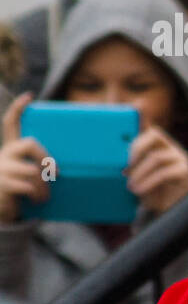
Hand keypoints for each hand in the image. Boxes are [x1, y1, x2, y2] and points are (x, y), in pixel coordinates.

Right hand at [0, 92, 53, 222]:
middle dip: (46, 157)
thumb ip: (39, 164)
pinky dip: (37, 194)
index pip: (10, 123)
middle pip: (30, 144)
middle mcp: (4, 154)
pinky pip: (27, 186)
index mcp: (12, 148)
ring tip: (45, 195)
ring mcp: (2, 168)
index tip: (29, 96)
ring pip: (32, 170)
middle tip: (57, 172)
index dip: (18, 108)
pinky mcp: (2, 184)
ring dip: (44, 185)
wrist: (2, 208)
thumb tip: (64, 165)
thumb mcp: (29, 174)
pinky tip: (37, 200)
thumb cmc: (22, 188)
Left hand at [127, 126, 187, 214]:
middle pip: (154, 134)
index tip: (122, 159)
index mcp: (161, 146)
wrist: (168, 211)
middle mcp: (172, 149)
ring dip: (139, 172)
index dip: (135, 141)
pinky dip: (148, 181)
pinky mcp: (185, 171)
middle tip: (125, 167)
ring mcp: (180, 159)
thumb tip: (119, 163)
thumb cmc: (151, 193)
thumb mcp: (139, 177)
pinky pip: (164, 172)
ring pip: (156, 156)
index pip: (149, 132)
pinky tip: (139, 191)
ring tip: (131, 187)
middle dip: (136, 148)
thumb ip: (132, 166)